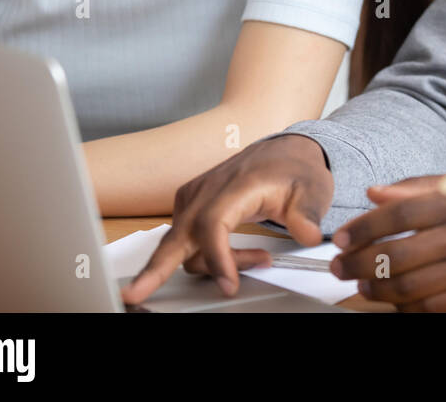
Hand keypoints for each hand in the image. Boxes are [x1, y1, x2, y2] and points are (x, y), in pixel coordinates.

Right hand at [120, 134, 332, 304]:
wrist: (286, 152)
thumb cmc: (295, 170)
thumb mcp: (312, 190)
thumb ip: (307, 215)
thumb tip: (308, 236)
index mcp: (235, 185)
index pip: (212, 225)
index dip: (217, 258)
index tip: (229, 284)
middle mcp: (206, 190)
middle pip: (175, 236)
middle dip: (154, 269)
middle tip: (133, 294)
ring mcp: (194, 197)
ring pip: (184, 246)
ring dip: (214, 264)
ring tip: (259, 259)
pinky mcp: (190, 205)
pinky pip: (187, 240)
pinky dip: (206, 256)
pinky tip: (235, 256)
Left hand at [329, 175, 445, 311]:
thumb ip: (420, 188)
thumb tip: (374, 193)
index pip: (396, 214)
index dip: (362, 228)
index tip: (341, 238)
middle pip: (395, 255)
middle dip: (358, 263)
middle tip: (341, 267)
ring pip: (409, 286)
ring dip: (377, 289)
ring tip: (364, 285)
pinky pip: (433, 308)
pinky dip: (408, 307)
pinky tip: (397, 301)